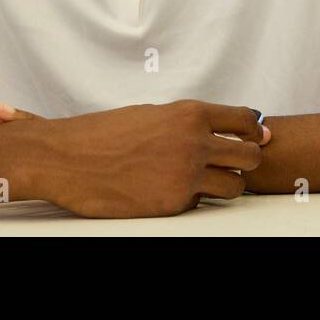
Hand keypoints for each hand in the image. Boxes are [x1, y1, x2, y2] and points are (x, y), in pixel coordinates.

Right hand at [30, 99, 269, 217]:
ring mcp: (185, 176)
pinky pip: (201, 204)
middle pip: (250, 157)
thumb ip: (187, 122)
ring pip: (235, 186)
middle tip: (234, 162)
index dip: (252, 130)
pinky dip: (193, 199)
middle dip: (247, 160)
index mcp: (189, 114)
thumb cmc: (103, 134)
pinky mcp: (173, 205)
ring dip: (226, 184)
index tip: (253, 135)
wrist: (66, 158)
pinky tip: (171, 190)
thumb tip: (218, 128)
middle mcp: (194, 144)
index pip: (245, 120)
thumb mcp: (152, 114)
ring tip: (206, 181)